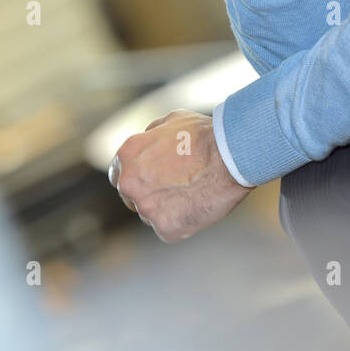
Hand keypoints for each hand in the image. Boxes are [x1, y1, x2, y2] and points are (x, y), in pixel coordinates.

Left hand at [108, 110, 253, 241]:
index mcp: (127, 155)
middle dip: (148, 194)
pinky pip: (168, 229)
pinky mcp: (165, 227)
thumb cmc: (205, 135)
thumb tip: (147, 142)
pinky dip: (181, 222)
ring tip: (192, 193)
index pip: (118, 174)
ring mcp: (146, 208)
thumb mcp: (171, 121)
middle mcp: (129, 183)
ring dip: (166, 208)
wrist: (231, 156)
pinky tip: (197, 206)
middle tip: (174, 188)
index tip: (149, 179)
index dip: (135, 176)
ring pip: (150, 214)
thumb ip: (151, 135)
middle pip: (131, 197)